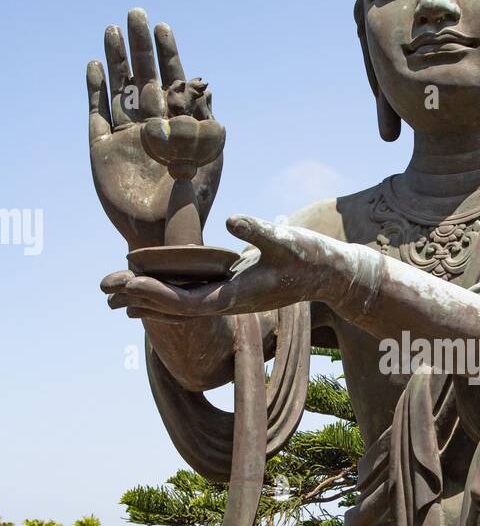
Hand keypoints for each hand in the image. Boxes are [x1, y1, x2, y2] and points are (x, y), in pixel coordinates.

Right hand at [88, 10, 222, 248]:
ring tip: (112, 29)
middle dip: (139, 46)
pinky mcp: (102, 149)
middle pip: (141, 76)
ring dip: (116, 59)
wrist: (162, 231)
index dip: (166, 54)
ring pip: (118, 88)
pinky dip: (96, 89)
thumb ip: (205, 122)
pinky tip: (95, 65)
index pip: (170, 80)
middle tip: (135, 13)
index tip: (163, 27)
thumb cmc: (191, 200)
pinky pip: (97, 112)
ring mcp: (125, 135)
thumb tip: (204, 86)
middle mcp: (149, 125)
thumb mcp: (206, 158)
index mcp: (176, 125)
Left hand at [101, 216, 337, 318]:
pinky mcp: (230, 287)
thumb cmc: (310, 256)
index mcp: (238, 296)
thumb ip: (258, 230)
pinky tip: (147, 286)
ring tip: (114, 295)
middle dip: (140, 298)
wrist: (329, 274)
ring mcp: (228, 297)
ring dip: (147, 298)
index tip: (132, 284)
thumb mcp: (286, 239)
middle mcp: (228, 302)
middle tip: (105, 289)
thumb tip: (231, 219)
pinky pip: (190, 293)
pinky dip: (165, 292)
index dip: (159, 295)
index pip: (190, 301)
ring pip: (179, 303)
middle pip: (176, 306)